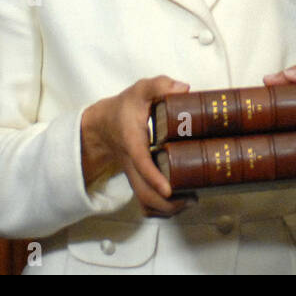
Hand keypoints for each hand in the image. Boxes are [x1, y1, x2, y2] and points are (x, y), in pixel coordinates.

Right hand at [80, 76, 189, 216]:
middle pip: (144, 195)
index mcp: (133, 143)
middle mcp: (132, 164)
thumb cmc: (125, 108)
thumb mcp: (140, 90)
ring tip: (190, 201)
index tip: (168, 190)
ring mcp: (135, 175)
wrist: (104, 124)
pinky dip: (161, 208)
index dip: (154, 178)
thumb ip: (159, 85)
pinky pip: (146, 201)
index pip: (141, 164)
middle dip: (166, 204)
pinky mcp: (139, 179)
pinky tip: (180, 200)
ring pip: (145, 202)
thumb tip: (184, 89)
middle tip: (192, 198)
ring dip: (166, 209)